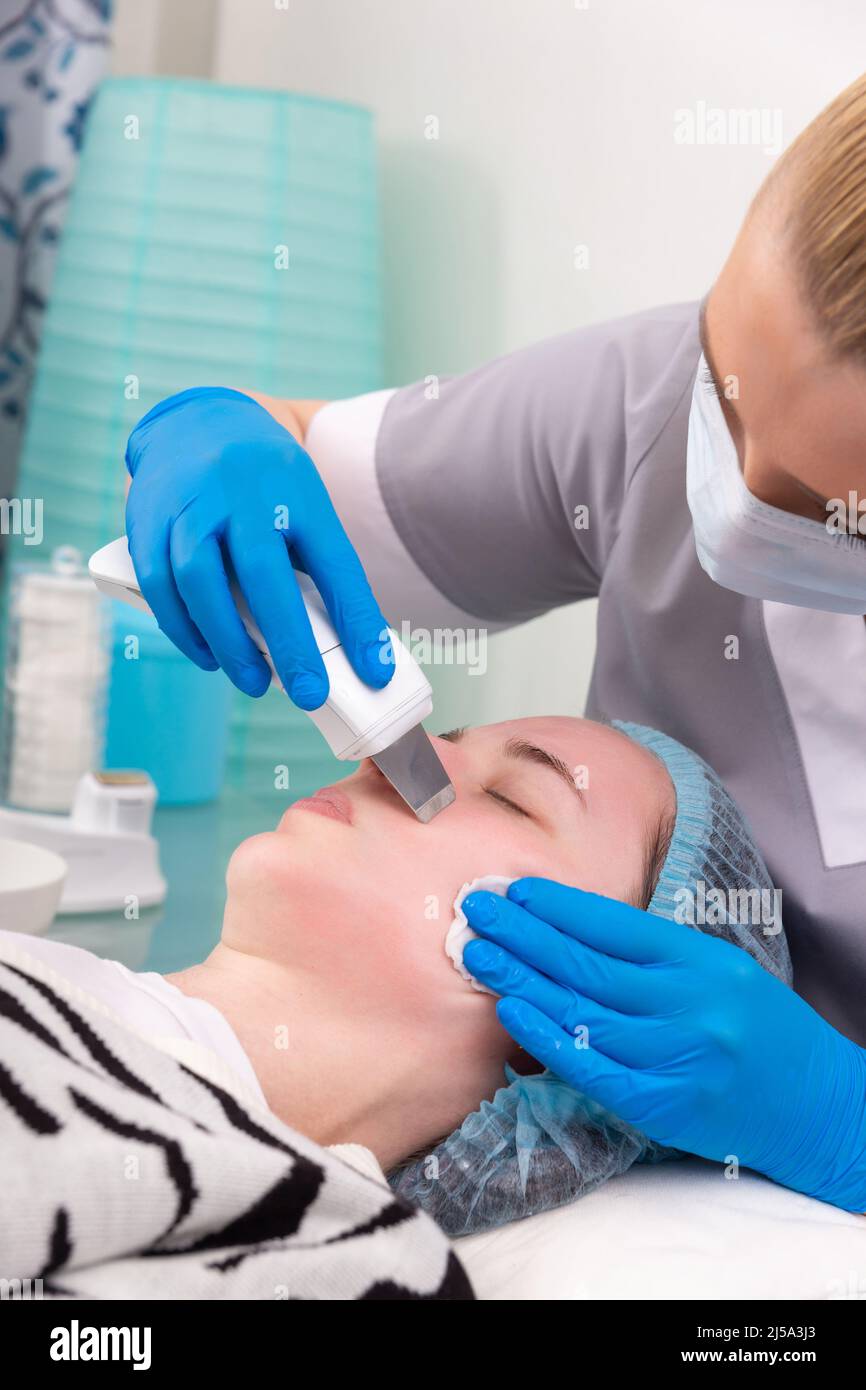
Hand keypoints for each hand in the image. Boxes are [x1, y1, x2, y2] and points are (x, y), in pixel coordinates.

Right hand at [125, 386, 393, 706]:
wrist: (197, 419)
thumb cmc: (264, 482)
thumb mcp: (304, 506)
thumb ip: (319, 569)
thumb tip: (350, 648)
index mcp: (297, 489)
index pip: (334, 561)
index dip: (357, 620)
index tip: (376, 673)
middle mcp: (242, 492)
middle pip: (264, 572)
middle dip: (289, 641)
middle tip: (309, 693)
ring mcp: (190, 502)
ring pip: (200, 579)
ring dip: (228, 642)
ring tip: (254, 683)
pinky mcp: (148, 518)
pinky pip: (159, 583)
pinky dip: (183, 629)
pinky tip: (207, 656)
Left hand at [462, 878, 865, 1211]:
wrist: (821, 1107)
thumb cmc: (763, 1032)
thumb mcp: (721, 973)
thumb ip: (655, 957)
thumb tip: (570, 933)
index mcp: (702, 962)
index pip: (616, 926)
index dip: (560, 907)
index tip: (515, 891)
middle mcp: (690, 1004)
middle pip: (589, 964)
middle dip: (525, 935)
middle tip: (476, 912)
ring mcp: (678, 1057)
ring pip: (585, 1012)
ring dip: (524, 980)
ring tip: (479, 954)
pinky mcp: (666, 1106)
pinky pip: (596, 1069)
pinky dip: (550, 1039)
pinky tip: (514, 1012)